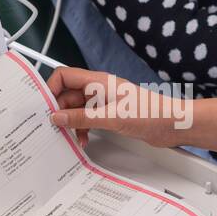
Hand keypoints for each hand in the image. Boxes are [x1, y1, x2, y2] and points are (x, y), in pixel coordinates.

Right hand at [46, 65, 191, 149]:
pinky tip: (84, 139)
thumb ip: (82, 117)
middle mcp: (99, 89)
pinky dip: (82, 128)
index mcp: (98, 81)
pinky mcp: (110, 114)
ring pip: (77, 109)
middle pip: (68, 95)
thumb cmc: (151, 113)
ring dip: (72, 123)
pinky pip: (88, 119)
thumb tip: (58, 117)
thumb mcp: (111, 117)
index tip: (44, 108)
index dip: (51, 90)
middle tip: (55, 128)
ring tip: (71, 137)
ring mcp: (104, 102)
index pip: (64, 76)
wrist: (172, 124)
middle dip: (60, 111)